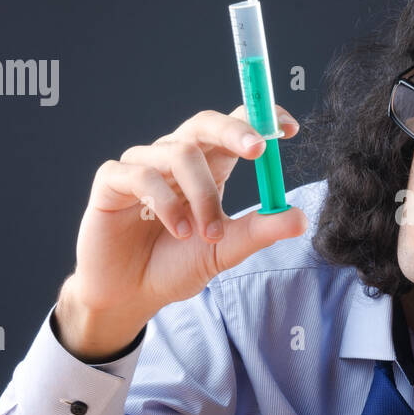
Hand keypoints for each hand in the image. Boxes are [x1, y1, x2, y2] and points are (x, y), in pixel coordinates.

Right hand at [58, 106, 307, 357]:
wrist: (132, 295)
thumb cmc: (177, 265)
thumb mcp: (227, 249)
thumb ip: (260, 230)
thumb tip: (302, 218)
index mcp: (208, 165)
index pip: (234, 125)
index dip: (259, 119)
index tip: (289, 129)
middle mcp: (175, 156)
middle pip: (204, 122)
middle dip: (234, 130)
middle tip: (258, 151)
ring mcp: (142, 164)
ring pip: (179, 153)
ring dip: (202, 195)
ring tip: (207, 234)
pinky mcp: (112, 180)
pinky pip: (143, 176)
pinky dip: (167, 204)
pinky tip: (179, 231)